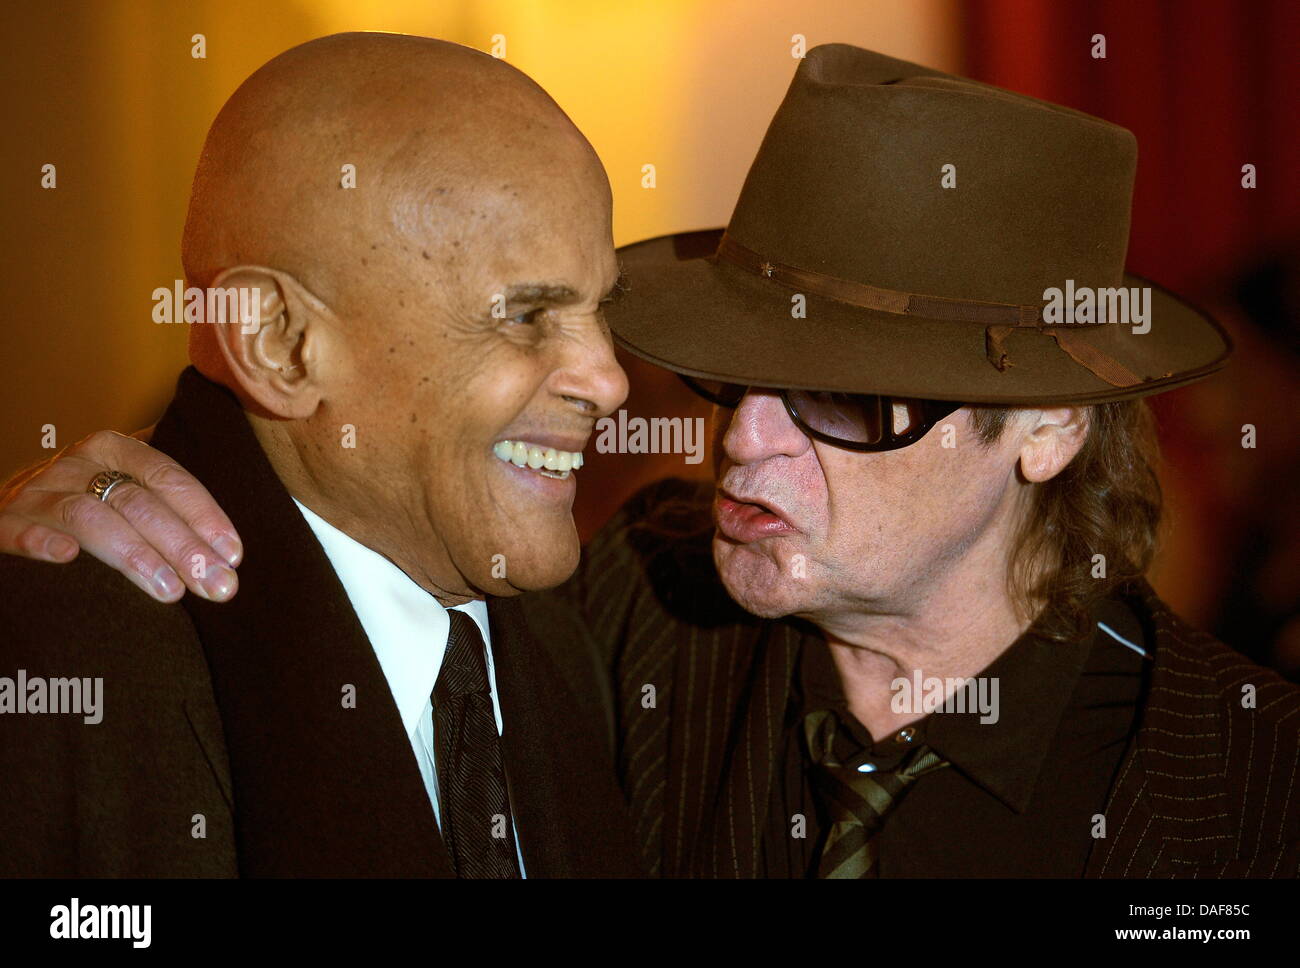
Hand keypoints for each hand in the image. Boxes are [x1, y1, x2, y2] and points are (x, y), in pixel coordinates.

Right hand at [0, 429, 241, 601]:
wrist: (9, 506)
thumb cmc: (83, 504)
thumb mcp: (124, 495)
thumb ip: (168, 516)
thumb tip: (226, 559)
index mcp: (113, 450)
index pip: (167, 477)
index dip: (203, 515)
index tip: (231, 555)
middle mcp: (76, 465)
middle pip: (137, 501)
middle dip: (183, 546)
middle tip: (214, 585)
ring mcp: (36, 492)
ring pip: (89, 517)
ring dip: (133, 554)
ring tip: (169, 590)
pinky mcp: (2, 521)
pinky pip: (18, 527)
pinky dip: (41, 539)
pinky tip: (66, 557)